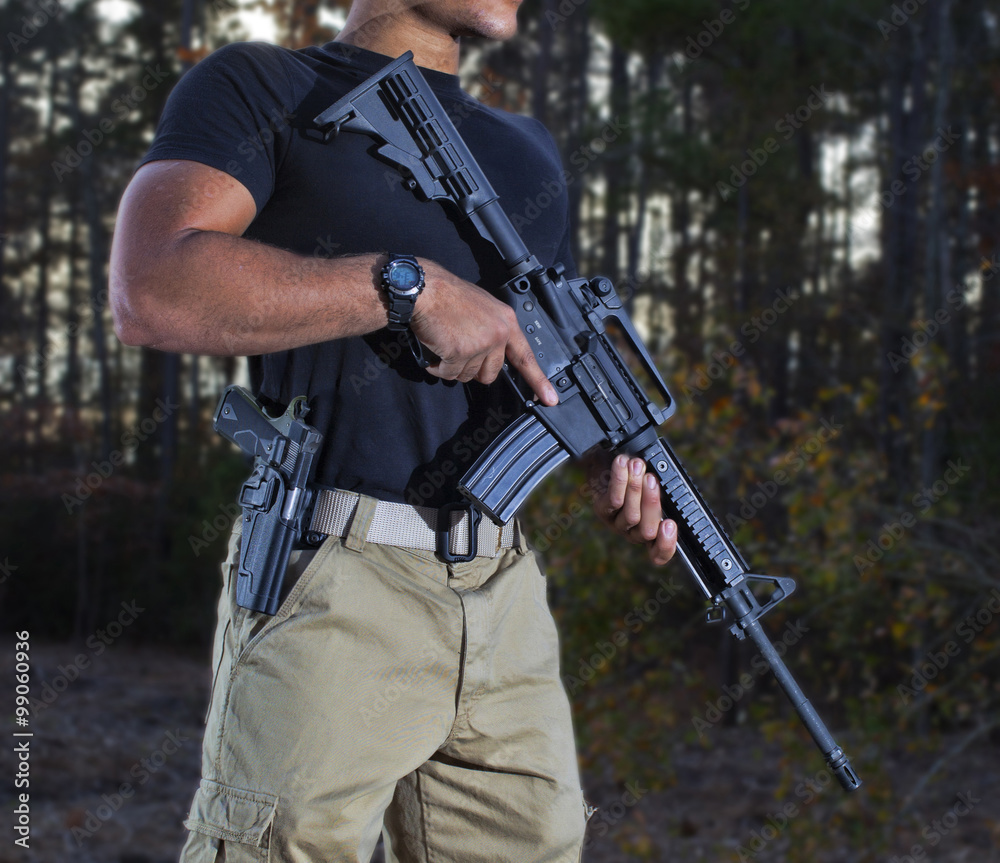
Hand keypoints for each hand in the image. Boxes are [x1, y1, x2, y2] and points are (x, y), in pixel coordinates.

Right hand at [410, 260, 557, 405]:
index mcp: (506, 321)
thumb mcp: (483, 307)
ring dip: (452, 367)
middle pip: (491, 373)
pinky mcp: (460, 353)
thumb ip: (493, 330)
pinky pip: (448, 373)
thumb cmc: (449, 296)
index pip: (525, 357)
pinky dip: (437, 367)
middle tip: (459, 352)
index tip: (550, 398)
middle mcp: (497, 334)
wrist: (427, 289)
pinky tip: (434, 350)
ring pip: (467, 375)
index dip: (538, 380)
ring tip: (444, 344)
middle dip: (473, 369)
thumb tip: (492, 353)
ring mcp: (480, 344)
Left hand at [592, 454, 676, 565]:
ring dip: (635, 488)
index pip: (659, 553)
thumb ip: (661, 491)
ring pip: (631, 516)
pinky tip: (622, 464)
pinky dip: (620, 480)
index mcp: (652, 532)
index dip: (666, 545)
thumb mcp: (652, 484)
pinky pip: (613, 500)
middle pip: (647, 531)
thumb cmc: (635, 476)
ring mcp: (616, 524)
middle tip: (652, 479)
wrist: (605, 463)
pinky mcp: (601, 511)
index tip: (670, 524)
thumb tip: (668, 482)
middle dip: (652, 504)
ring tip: (637, 465)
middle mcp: (633, 533)